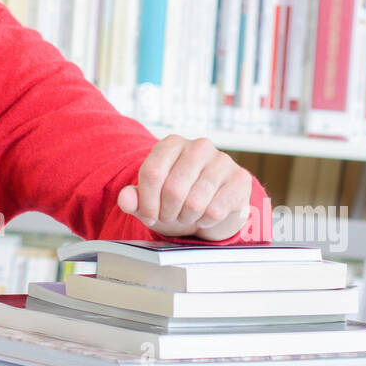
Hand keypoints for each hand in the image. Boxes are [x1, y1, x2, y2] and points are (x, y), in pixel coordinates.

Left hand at [117, 135, 253, 241]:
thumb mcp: (151, 200)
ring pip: (194, 203)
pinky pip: (215, 211)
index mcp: (172, 144)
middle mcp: (198, 146)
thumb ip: (133, 199)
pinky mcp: (240, 179)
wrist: (214, 208)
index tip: (149, 215)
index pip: (152, 173)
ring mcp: (222, 160)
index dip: (147, 202)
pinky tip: (205, 215)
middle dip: (167, 212)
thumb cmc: (177, 201)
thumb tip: (125, 199)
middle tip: (170, 216)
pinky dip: (205, 221)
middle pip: (173, 189)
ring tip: (187, 216)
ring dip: (186, 218)